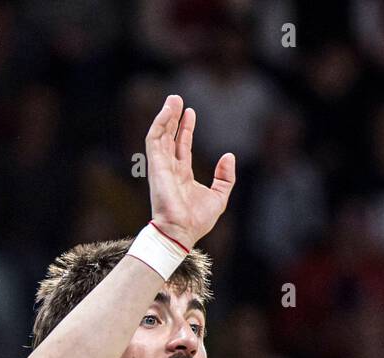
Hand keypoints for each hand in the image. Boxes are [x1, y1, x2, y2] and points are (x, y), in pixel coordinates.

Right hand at [144, 94, 235, 249]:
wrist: (181, 232)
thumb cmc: (196, 220)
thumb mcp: (219, 196)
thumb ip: (225, 177)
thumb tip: (229, 156)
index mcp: (182, 175)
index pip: (182, 146)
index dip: (186, 129)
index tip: (190, 112)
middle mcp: (170, 169)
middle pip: (169, 137)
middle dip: (173, 118)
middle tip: (176, 98)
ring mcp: (161, 167)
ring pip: (160, 136)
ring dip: (165, 117)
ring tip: (172, 99)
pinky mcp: (155, 166)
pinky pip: (154, 141)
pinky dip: (159, 124)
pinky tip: (166, 112)